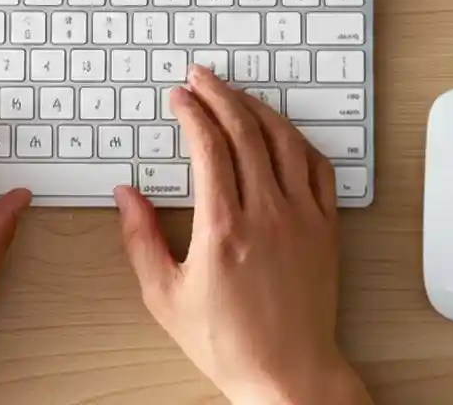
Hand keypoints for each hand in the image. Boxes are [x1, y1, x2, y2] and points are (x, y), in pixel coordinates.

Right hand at [114, 67, 371, 404]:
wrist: (288, 374)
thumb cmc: (226, 342)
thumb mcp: (163, 296)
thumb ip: (140, 239)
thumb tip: (126, 195)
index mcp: (222, 228)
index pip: (208, 146)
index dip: (191, 112)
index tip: (178, 97)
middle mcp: (266, 214)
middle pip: (245, 131)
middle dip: (219, 94)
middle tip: (201, 77)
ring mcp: (302, 218)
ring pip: (284, 141)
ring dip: (257, 108)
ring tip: (235, 93)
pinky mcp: (326, 229)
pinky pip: (317, 167)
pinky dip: (296, 140)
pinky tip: (279, 132)